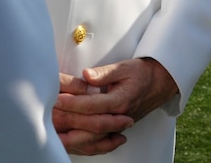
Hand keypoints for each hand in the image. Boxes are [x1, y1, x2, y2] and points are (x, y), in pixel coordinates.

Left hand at [53, 58, 179, 155]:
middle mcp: (119, 116)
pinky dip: (83, 144)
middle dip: (67, 119)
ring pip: (92, 138)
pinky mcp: (117, 129)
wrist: (160, 83)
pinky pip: (98, 142)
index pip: (92, 105)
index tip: (57, 98)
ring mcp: (118, 125)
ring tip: (54, 132)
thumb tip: (86, 75)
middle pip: (89, 125)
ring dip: (72, 135)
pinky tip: (70, 142)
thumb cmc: (143, 73)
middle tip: (49, 113)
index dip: (73, 102)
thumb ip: (104, 73)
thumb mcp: (125, 66)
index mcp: (120, 100)